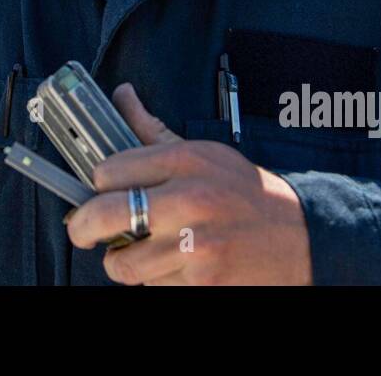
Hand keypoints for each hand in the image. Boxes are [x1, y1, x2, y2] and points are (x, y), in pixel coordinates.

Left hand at [64, 83, 312, 284]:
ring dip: (122, 261)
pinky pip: (153, 285)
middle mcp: (188, 199)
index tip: (98, 192)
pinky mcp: (203, 280)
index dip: (97, 184)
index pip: (108, 171)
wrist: (299, 235)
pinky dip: (155, 279)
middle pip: (102, 215)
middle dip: (81, 227)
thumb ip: (152, 130)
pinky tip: (172, 264)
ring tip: (136, 251)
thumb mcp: (202, 153)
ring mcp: (195, 243)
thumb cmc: (244, 192)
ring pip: (123, 263)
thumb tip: (121, 94)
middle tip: (82, 231)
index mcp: (184, 161)